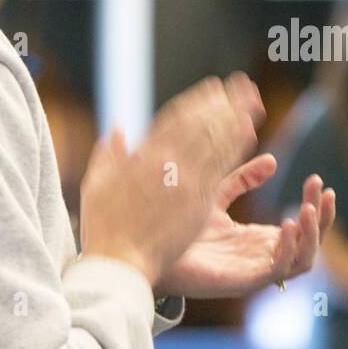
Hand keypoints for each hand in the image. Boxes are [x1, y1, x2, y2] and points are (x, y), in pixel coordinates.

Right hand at [79, 73, 262, 283]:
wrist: (119, 262)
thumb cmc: (105, 228)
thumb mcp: (96, 184)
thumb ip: (108, 154)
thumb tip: (117, 128)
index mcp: (141, 155)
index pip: (174, 117)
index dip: (197, 100)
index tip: (212, 88)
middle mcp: (164, 161)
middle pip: (200, 122)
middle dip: (223, 101)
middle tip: (240, 86)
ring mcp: (183, 180)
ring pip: (214, 139)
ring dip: (234, 116)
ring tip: (252, 100)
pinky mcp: (198, 201)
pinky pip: (222, 166)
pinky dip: (236, 145)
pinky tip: (250, 131)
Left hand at [156, 161, 335, 298]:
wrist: (142, 250)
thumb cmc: (175, 227)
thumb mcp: (215, 193)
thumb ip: (243, 179)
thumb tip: (273, 161)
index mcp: (257, 240)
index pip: (301, 225)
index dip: (314, 204)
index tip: (317, 179)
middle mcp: (261, 257)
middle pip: (310, 243)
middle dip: (323, 217)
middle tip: (323, 190)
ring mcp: (254, 270)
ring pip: (303, 260)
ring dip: (313, 235)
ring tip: (309, 208)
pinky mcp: (242, 281)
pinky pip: (278, 271)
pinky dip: (290, 249)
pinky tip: (289, 224)